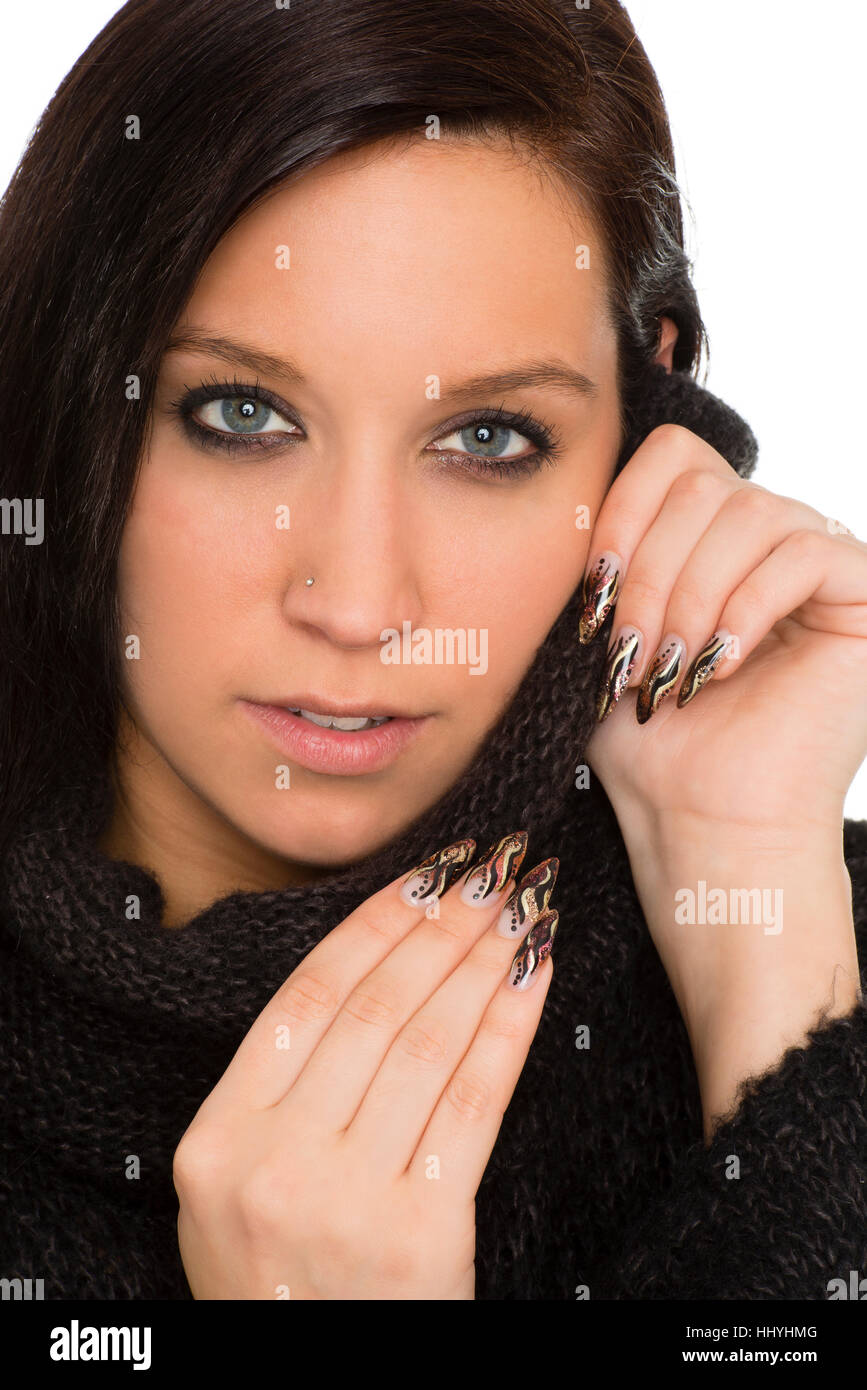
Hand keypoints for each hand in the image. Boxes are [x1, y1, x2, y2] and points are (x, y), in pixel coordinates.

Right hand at [172, 834, 557, 1298]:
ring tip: (524, 907)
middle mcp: (273, 1161)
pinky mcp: (420, 1235)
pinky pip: (473, 1105)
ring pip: (427, 1045)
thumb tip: (378, 963)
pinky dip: (508, 1030)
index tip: (429, 872)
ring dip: (482, 962)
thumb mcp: (239, 1186)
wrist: (309, 1388)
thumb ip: (282, 1091)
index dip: (376, 924)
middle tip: (494, 867)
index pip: (307, 998)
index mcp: (218, 1137)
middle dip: (445, 925)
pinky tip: (534, 978)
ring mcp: (344, 1200)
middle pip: (374, 1009)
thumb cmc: (281, 1278)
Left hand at [582, 423, 866, 840]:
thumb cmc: (648, 743)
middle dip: (650, 574)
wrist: (700, 822)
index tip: (593, 596)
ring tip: (671, 671)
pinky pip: (807, 551)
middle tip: (631, 657)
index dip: (624, 509)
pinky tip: (722, 668)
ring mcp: (821, 563)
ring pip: (752, 511)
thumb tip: (576, 492)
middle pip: (705, 483)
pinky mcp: (864, 597)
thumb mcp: (604, 631)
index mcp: (708, 535)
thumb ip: (606, 554)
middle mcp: (769, 538)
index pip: (674, 453)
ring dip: (692, 596)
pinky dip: (748, 609)